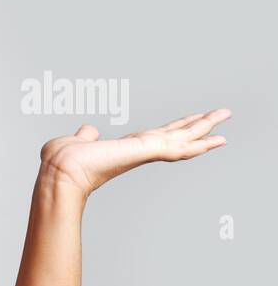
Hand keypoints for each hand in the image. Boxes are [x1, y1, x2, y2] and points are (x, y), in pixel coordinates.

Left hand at [38, 108, 231, 197]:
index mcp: (125, 148)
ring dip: (206, 127)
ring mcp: (144, 152)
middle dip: (199, 125)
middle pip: (176, 135)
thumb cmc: (62, 162)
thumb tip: (89, 130)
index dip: (175, 129)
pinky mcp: (146, 152)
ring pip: (183, 139)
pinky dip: (199, 145)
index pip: (156, 136)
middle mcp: (138, 151)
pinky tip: (218, 140)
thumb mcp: (79, 142)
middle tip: (222, 114)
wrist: (59, 172)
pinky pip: (179, 149)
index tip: (190, 122)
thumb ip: (87, 136)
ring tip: (226, 116)